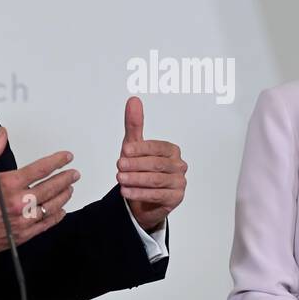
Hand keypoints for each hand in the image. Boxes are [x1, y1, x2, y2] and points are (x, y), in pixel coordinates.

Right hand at [0, 126, 80, 257]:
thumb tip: (2, 134)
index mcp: (9, 183)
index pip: (42, 168)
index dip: (58, 161)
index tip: (66, 157)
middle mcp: (19, 202)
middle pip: (52, 187)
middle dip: (66, 178)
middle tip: (74, 173)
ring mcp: (22, 220)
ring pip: (52, 206)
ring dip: (64, 196)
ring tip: (70, 189)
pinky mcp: (21, 235)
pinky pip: (45, 225)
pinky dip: (55, 217)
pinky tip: (60, 211)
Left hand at [116, 97, 185, 232]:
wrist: (140, 199)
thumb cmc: (139, 170)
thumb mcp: (133, 146)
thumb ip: (134, 124)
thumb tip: (133, 100)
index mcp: (172, 150)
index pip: (157, 147)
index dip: (141, 149)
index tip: (124, 151)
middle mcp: (179, 165)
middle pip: (157, 164)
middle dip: (136, 165)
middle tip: (119, 165)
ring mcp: (179, 182)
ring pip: (157, 180)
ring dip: (136, 180)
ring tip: (120, 179)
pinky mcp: (175, 198)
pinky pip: (158, 195)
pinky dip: (140, 193)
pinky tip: (126, 192)